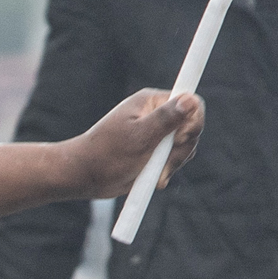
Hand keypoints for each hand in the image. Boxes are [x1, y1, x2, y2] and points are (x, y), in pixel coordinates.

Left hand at [61, 88, 201, 199]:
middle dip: (181, 150)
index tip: (179, 140)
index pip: (190, 102)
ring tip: (155, 174)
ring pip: (185, 146)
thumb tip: (190, 99)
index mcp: (151, 102)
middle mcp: (156, 114)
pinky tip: (154, 179)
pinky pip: (174, 159)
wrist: (85, 176)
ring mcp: (156, 133)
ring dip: (174, 163)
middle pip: (191, 128)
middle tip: (163, 164)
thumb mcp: (138, 137)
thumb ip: (166, 120)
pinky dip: (167, 170)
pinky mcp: (154, 151)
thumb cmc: (106, 155)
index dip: (192, 123)